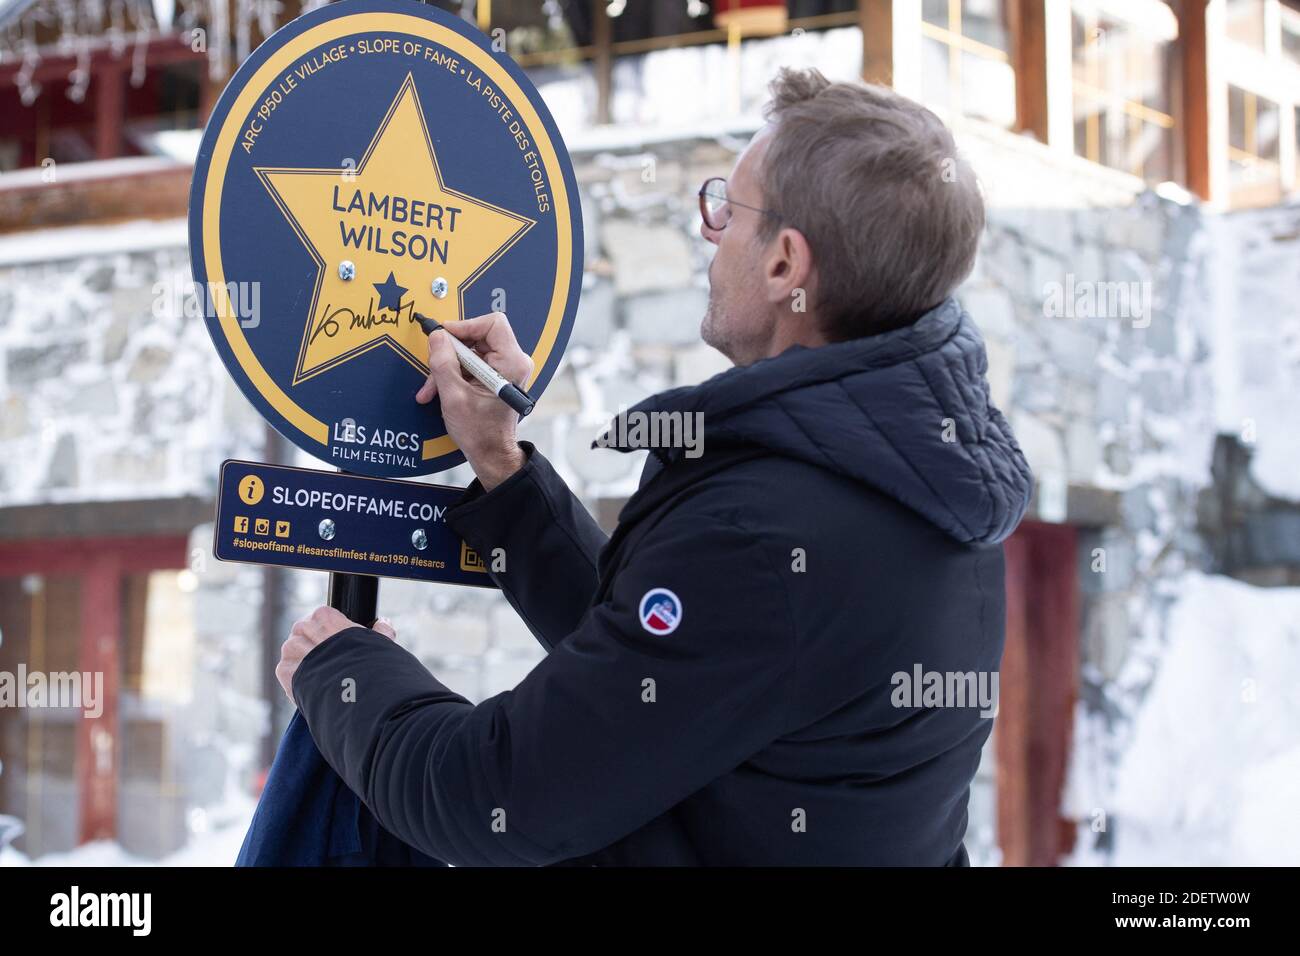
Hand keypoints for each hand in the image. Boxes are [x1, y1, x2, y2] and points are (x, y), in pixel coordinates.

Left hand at [276, 607, 395, 701]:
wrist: (354, 693)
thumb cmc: (369, 666)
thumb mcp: (380, 644)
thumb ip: (381, 631)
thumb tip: (383, 624)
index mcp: (324, 616)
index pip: (320, 618)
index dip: (329, 633)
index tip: (337, 645)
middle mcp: (303, 628)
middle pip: (303, 633)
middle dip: (313, 646)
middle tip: (329, 662)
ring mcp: (291, 649)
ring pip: (293, 651)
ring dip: (304, 661)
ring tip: (322, 674)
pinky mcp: (284, 670)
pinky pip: (287, 670)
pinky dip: (297, 677)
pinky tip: (314, 684)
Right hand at [415, 311, 530, 490]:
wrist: (490, 452)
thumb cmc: (480, 432)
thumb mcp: (454, 396)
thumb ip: (443, 362)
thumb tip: (437, 336)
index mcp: (512, 363)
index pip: (492, 323)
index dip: (465, 326)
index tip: (444, 336)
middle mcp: (513, 362)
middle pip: (478, 336)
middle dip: (451, 352)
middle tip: (434, 367)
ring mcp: (505, 368)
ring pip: (471, 350)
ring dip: (448, 366)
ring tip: (433, 387)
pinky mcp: (496, 375)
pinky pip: (472, 362)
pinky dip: (454, 373)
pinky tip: (440, 389)